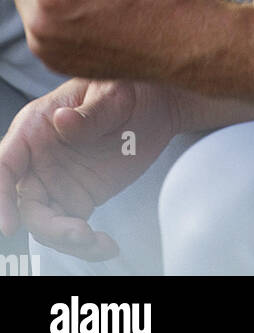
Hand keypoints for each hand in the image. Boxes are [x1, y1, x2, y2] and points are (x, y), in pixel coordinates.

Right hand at [0, 77, 178, 258]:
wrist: (159, 103)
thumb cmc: (129, 86)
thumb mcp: (112, 92)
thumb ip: (89, 112)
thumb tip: (61, 121)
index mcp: (36, 127)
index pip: (4, 164)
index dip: (1, 196)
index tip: (10, 225)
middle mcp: (40, 158)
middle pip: (25, 203)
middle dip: (47, 227)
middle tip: (79, 233)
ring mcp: (58, 181)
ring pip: (46, 223)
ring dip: (67, 241)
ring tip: (97, 242)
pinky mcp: (80, 197)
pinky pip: (71, 228)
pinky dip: (85, 245)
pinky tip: (106, 245)